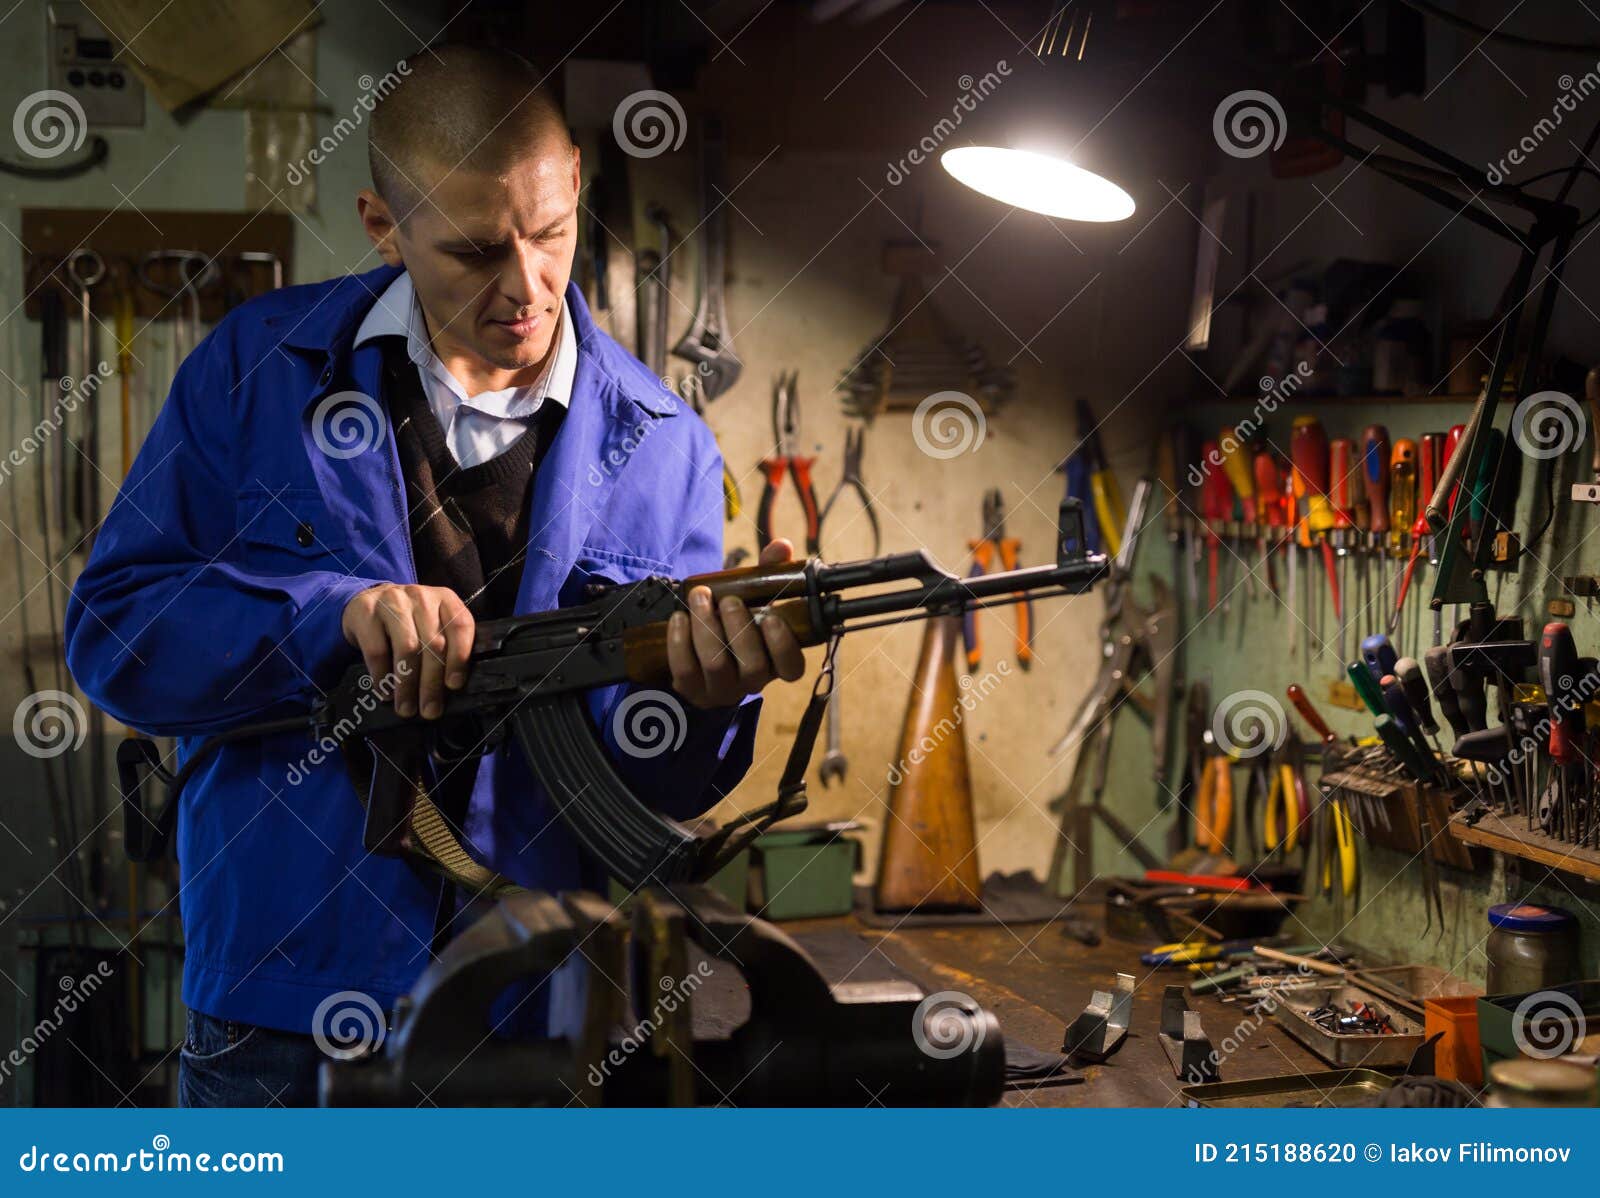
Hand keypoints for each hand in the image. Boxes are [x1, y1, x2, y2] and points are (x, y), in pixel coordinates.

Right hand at [341, 584, 474, 718]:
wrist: (367, 603)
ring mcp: (393, 602)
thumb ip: (446, 647)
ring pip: (406, 648)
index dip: (459, 658)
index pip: (460, 627)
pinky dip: (382, 676)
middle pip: (433, 644)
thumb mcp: (431, 625)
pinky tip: (385, 692)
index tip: (454, 685)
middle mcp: (421, 597)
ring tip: (406, 707)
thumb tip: (449, 691)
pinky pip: (377, 651)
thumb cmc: (408, 622)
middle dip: (431, 683)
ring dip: (407, 684)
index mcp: (446, 600)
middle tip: (430, 710)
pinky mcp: (366, 612)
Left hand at [667, 539, 806, 707]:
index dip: (784, 646)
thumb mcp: (753, 599)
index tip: (772, 617)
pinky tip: (679, 618)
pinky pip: (685, 670)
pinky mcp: (691, 690)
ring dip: (707, 626)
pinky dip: (680, 641)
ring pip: (717, 665)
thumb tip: (782, 546)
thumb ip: (769, 573)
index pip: (792, 668)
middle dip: (740, 628)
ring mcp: (721, 689)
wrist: (694, 655)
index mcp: (774, 661)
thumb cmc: (732, 623)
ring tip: (700, 597)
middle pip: (753, 666)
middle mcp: (751, 681)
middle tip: (728, 601)